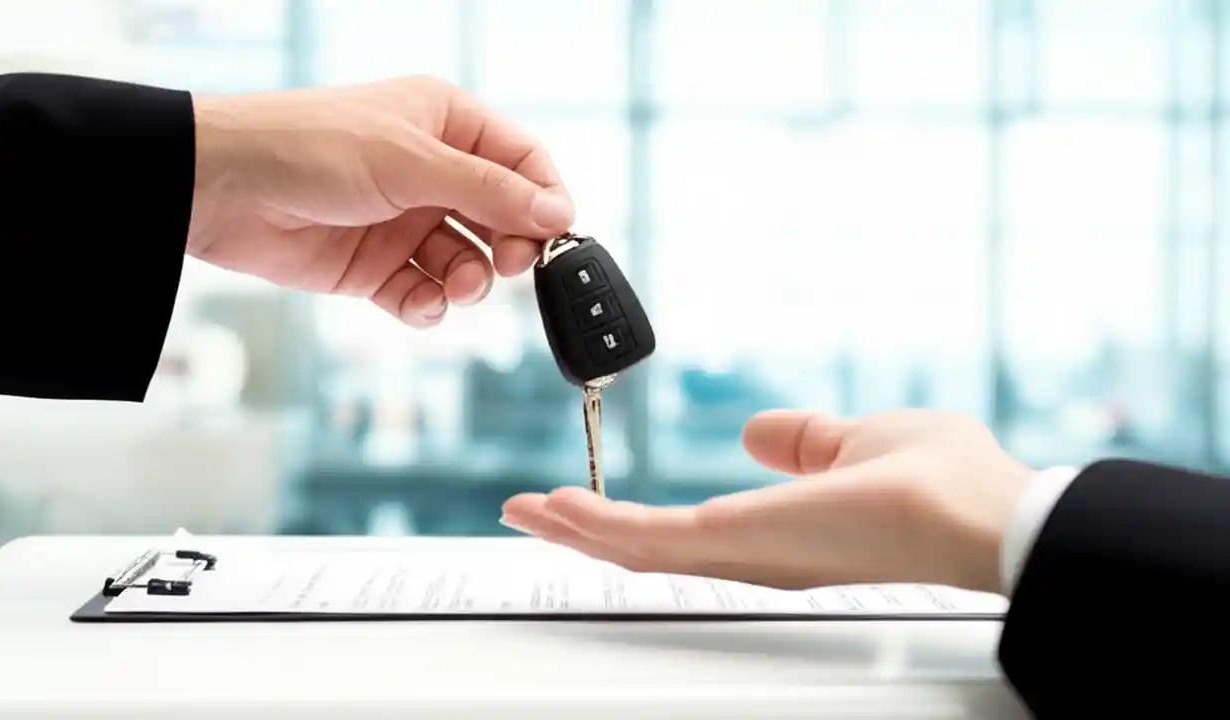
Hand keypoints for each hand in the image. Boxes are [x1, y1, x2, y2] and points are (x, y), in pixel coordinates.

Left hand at [186, 76, 573, 327]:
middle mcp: (431, 171)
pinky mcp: (375, 266)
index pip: (521, 160)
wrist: (224, 189)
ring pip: (466, 261)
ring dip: (469, 280)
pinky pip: (422, 292)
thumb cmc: (312, 147)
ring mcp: (404, 221)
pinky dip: (428, 305)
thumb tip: (556, 213)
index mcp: (446, 123)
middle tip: (510, 266)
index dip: (544, 197)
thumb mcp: (412, 162)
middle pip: (501, 217)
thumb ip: (488, 192)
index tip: (558, 235)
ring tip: (456, 288)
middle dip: (510, 246)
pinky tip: (419, 305)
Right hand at [501, 409, 1033, 593]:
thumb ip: (804, 441)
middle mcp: (752, 554)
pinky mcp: (735, 543)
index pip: (689, 535)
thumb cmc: (944, 484)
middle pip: (648, 549)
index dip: (634, 524)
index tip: (592, 506)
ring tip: (529, 511)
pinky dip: (596, 524)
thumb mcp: (854, 441)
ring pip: (635, 549)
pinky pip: (645, 539)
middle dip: (587, 533)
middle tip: (534, 515)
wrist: (979, 517)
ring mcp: (741, 554)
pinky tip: (556, 508)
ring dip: (578, 529)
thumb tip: (762, 434)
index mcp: (779, 534)